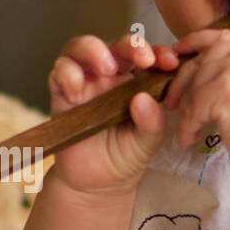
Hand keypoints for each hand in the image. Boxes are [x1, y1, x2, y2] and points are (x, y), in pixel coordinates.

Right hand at [47, 33, 179, 195]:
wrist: (96, 184)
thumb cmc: (125, 157)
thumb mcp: (147, 144)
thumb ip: (152, 123)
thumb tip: (144, 99)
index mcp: (136, 82)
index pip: (148, 56)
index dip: (159, 52)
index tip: (169, 62)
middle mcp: (110, 77)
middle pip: (116, 45)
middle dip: (130, 45)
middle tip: (142, 59)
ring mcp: (84, 82)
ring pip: (82, 47)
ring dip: (93, 50)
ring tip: (106, 68)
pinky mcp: (61, 94)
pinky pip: (59, 70)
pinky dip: (67, 73)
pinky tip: (77, 92)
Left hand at [162, 27, 229, 170]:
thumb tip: (214, 76)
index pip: (224, 37)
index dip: (197, 42)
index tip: (180, 51)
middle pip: (203, 58)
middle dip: (182, 79)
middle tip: (170, 101)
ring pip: (195, 84)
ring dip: (185, 109)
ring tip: (187, 131)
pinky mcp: (223, 89)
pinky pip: (193, 106)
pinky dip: (187, 125)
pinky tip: (189, 138)